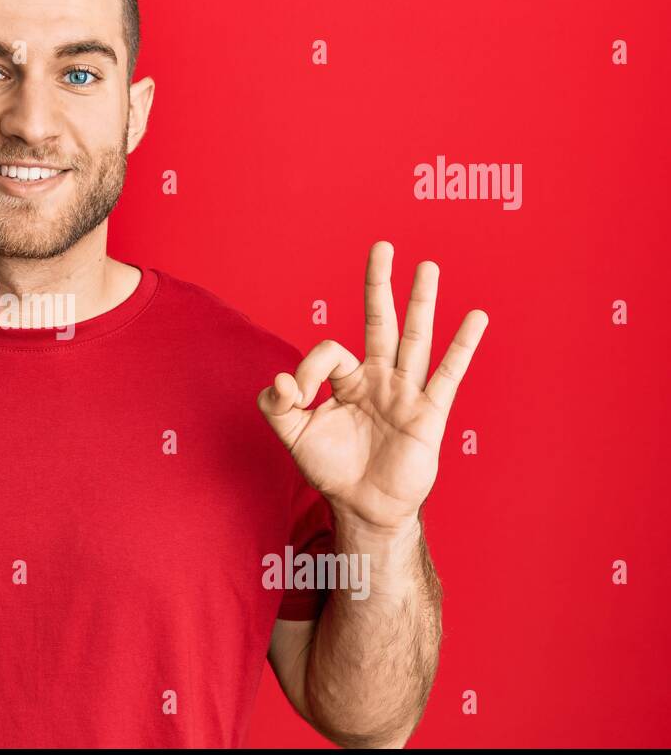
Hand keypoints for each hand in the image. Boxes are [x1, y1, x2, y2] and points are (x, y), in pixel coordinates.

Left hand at [257, 241, 487, 531]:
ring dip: (421, 303)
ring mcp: (406, 394)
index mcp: (348, 380)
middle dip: (379, 286)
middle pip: (379, 322)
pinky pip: (447, 375)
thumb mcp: (294, 437)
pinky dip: (462, 346)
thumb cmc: (332, 470)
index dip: (309, 368)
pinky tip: (475, 317)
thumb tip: (282, 380)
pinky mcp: (428, 414)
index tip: (298, 396)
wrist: (364, 508)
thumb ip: (278, 406)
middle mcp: (379, 379)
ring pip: (414, 339)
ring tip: (427, 267)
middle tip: (381, 246)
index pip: (330, 352)